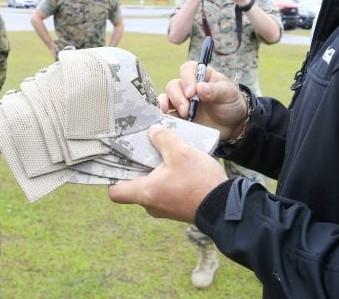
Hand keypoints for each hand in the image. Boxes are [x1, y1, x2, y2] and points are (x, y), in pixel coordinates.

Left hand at [108, 124, 227, 222]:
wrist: (226, 206)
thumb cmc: (200, 182)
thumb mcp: (181, 152)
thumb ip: (163, 138)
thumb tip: (153, 131)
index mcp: (146, 193)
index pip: (115, 192)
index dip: (112, 176)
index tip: (119, 160)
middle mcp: (152, 204)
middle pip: (133, 185)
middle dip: (138, 166)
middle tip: (144, 147)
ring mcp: (165, 208)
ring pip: (151, 186)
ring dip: (156, 171)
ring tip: (164, 152)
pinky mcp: (177, 207)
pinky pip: (165, 190)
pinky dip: (167, 178)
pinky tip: (178, 164)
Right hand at [159, 61, 246, 141]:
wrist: (233, 125)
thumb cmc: (231, 104)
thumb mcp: (229, 94)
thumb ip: (216, 90)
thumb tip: (200, 88)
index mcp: (201, 75)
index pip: (188, 69)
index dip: (187, 79)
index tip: (191, 92)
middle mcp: (188, 86)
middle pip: (174, 85)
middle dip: (178, 97)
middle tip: (186, 110)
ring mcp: (182, 101)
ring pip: (167, 97)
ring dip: (169, 105)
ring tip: (181, 115)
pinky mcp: (179, 115)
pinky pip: (166, 113)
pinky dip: (165, 116)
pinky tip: (168, 120)